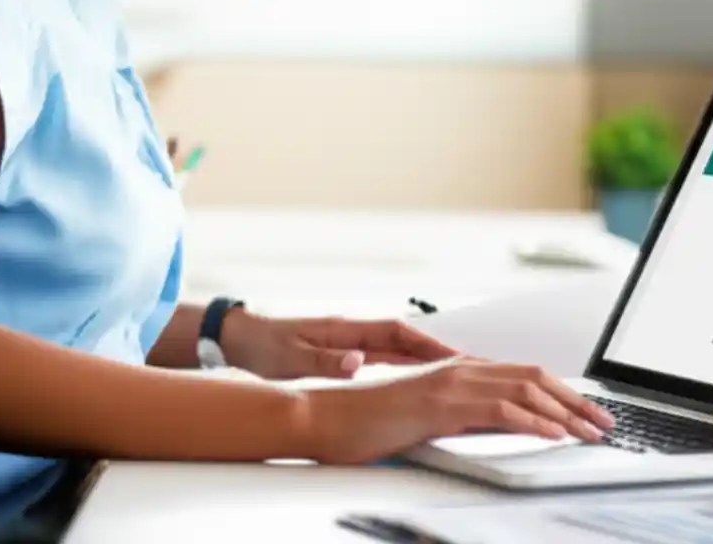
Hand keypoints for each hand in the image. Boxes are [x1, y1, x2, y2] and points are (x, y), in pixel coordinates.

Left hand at [223, 313, 458, 379]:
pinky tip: (420, 383)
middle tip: (471, 367)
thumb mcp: (293, 358)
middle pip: (406, 341)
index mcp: (346, 330)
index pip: (398, 333)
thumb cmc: (265, 346)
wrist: (241, 339)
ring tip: (457, 376)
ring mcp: (351, 344)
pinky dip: (407, 369)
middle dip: (439, 353)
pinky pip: (386, 361)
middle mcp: (354, 334)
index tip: (454, 357)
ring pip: (399, 351)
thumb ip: (328, 361)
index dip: (428, 345)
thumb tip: (359, 363)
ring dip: (427, 362)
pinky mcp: (346, 355)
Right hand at [302, 360, 615, 463]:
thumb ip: (462, 417)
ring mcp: (449, 383)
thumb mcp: (425, 419)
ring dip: (566, 412)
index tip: (588, 412)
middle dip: (576, 400)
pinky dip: (532, 421)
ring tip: (592, 432)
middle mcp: (458, 369)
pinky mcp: (439, 404)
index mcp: (456, 370)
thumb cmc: (365, 422)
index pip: (523, 374)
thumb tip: (499, 426)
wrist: (322, 416)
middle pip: (534, 377)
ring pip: (524, 389)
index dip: (562, 391)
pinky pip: (497, 410)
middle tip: (605, 422)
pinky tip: (553, 434)